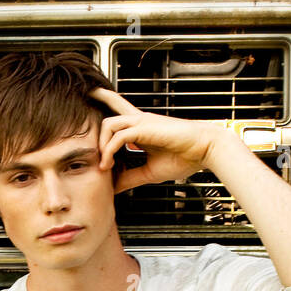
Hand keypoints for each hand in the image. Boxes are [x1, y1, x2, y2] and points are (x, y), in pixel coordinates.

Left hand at [89, 86, 229, 193]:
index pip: (119, 111)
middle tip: (86, 129)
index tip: (92, 104)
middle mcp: (139, 121)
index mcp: (141, 128)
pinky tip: (109, 165)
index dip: (105, 103)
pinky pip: (118, 136)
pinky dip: (110, 151)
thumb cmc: (183, 157)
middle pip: (109, 109)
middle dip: (94, 111)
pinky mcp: (145, 128)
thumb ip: (131, 176)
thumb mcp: (150, 171)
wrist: (204, 150)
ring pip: (108, 123)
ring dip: (100, 144)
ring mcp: (141, 123)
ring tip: (103, 164)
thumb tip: (114, 187)